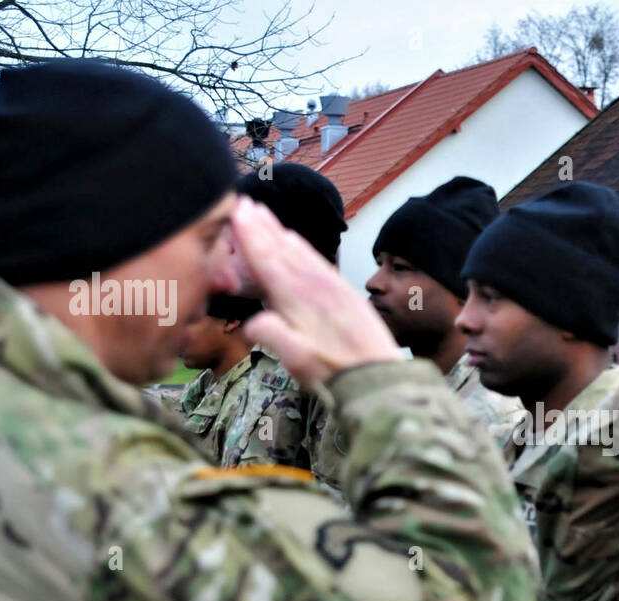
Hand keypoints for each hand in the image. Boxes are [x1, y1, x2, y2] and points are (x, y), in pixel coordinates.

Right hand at [229, 196, 401, 384]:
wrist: (381, 378)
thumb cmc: (337, 373)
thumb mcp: (299, 362)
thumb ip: (274, 337)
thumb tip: (251, 322)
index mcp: (298, 298)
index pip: (268, 259)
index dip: (250, 234)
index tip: (237, 210)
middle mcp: (316, 285)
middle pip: (283, 248)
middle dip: (262, 225)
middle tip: (245, 203)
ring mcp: (333, 286)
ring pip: (301, 251)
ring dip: (280, 231)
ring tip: (265, 215)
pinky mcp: (345, 293)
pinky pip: (318, 260)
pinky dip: (302, 247)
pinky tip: (297, 243)